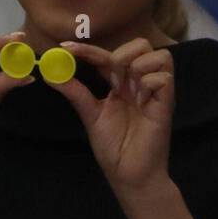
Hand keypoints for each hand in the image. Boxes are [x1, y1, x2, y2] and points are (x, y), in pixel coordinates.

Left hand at [45, 37, 174, 197]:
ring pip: (158, 55)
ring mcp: (155, 92)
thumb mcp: (90, 114)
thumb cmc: (113, 146)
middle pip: (141, 44)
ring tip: (128, 93)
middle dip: (121, 54)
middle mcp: (139, 83)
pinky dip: (149, 84)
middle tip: (111, 81)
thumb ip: (75, 91)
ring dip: (137, 68)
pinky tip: (140, 103)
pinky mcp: (167, 103)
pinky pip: (164, 78)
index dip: (87, 49)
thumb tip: (51, 72)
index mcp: (121, 84)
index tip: (65, 47)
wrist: (128, 174)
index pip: (107, 55)